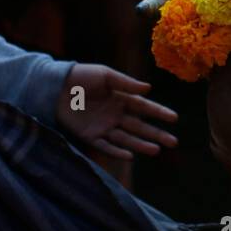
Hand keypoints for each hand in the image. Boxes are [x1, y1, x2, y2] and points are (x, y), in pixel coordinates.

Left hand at [54, 64, 178, 159]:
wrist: (56, 86)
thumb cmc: (82, 76)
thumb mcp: (105, 75)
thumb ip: (126, 83)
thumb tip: (148, 88)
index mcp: (121, 98)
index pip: (144, 107)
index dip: (159, 113)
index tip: (174, 118)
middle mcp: (115, 114)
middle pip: (140, 127)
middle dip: (157, 134)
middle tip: (173, 142)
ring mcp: (104, 126)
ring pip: (127, 138)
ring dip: (141, 145)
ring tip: (157, 150)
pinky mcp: (90, 136)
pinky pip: (106, 146)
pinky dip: (118, 152)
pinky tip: (130, 156)